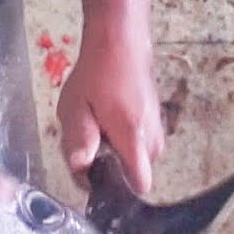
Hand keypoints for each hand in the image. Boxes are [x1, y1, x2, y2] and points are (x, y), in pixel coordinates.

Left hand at [56, 19, 163, 193]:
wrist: (121, 43)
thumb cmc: (96, 74)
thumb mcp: (75, 107)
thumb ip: (78, 140)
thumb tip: (81, 169)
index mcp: (133, 136)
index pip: (140, 183)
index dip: (116, 190)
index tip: (97, 179)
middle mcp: (153, 138)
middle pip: (132, 174)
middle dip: (108, 166)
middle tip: (89, 140)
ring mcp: (158, 130)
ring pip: (135, 159)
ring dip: (114, 151)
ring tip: (97, 124)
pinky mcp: (156, 123)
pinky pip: (138, 145)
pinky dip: (122, 139)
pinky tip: (107, 118)